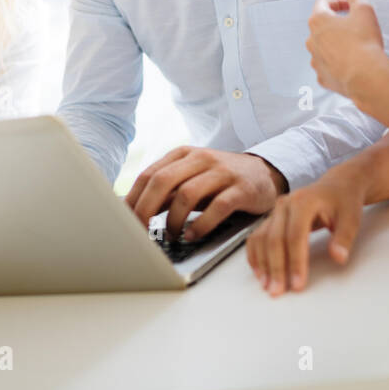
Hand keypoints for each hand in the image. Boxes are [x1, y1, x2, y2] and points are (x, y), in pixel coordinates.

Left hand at [125, 147, 287, 241]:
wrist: (264, 174)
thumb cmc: (219, 181)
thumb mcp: (191, 179)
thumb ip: (166, 191)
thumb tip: (133, 211)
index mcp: (184, 154)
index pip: (149, 174)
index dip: (134, 199)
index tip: (124, 221)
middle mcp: (201, 158)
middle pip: (163, 181)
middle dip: (146, 209)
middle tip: (140, 231)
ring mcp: (223, 172)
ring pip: (187, 194)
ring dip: (174, 220)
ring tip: (172, 236)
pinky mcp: (242, 189)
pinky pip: (217, 207)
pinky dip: (201, 225)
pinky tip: (193, 236)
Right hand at [245, 158, 367, 295]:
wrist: (336, 186)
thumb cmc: (344, 202)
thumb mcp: (351, 218)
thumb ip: (344, 238)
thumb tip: (338, 257)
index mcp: (304, 201)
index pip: (295, 235)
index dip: (295, 261)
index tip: (298, 283)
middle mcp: (285, 204)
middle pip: (274, 239)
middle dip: (275, 267)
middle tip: (278, 291)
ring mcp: (276, 211)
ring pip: (261, 239)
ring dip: (263, 264)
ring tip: (268, 286)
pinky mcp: (271, 218)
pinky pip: (256, 238)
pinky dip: (256, 256)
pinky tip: (260, 273)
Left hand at [306, 0, 388, 98]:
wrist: (366, 77)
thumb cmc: (365, 40)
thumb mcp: (363, 9)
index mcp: (318, 21)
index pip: (323, 3)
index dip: (339, 2)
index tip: (352, 6)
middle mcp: (311, 40)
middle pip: (321, 25)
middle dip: (336, 23)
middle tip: (355, 25)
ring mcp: (314, 60)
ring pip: (322, 46)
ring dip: (335, 43)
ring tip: (354, 46)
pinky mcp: (322, 77)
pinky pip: (326, 65)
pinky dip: (336, 62)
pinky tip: (350, 63)